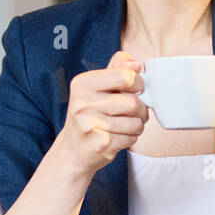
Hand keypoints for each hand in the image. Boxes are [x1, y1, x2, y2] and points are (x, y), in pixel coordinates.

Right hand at [55, 50, 146, 177]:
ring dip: (137, 126)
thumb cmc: (90, 116)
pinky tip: (118, 137)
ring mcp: (89, 124)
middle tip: (134, 113)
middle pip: (133, 102)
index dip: (139, 84)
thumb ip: (116, 70)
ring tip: (125, 126)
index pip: (125, 76)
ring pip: (135, 122)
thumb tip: (136, 63)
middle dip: (141, 109)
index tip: (136, 90)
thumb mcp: (97, 88)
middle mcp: (82, 102)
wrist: (73, 150)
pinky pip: (132, 138)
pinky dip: (131, 138)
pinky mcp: (100, 143)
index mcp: (83, 83)